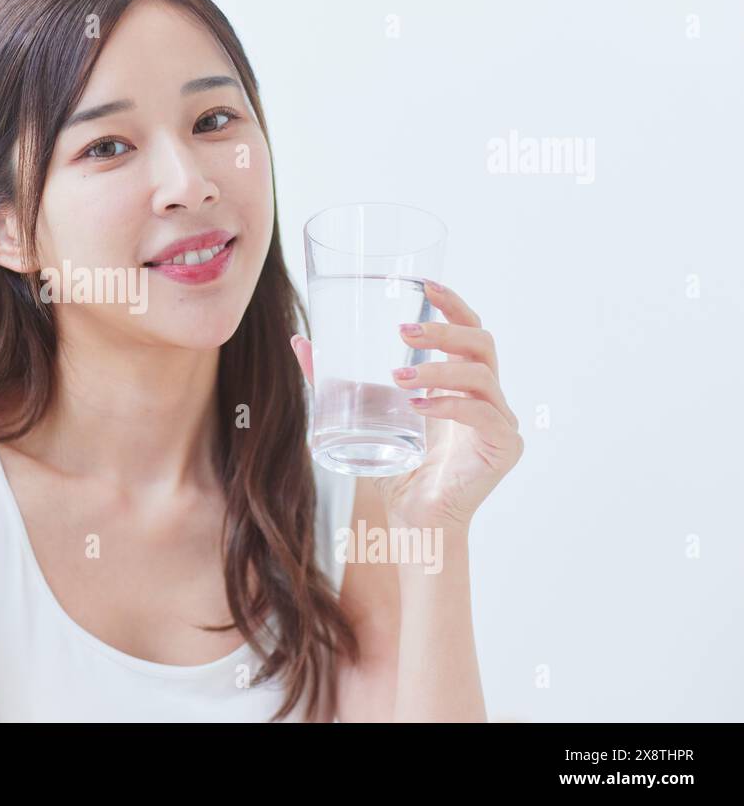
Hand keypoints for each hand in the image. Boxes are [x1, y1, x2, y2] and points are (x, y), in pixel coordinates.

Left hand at [290, 279, 522, 532]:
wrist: (414, 520)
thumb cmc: (396, 467)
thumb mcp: (363, 413)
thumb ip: (335, 381)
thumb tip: (300, 342)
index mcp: (463, 381)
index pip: (470, 328)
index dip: (453, 303)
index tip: (424, 284)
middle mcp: (489, 395)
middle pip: (482, 342)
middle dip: (443, 330)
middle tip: (402, 332)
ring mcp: (501, 420)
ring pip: (481, 374)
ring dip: (438, 369)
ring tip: (398, 377)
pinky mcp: (504, 447)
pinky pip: (483, 414)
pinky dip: (450, 406)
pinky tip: (418, 408)